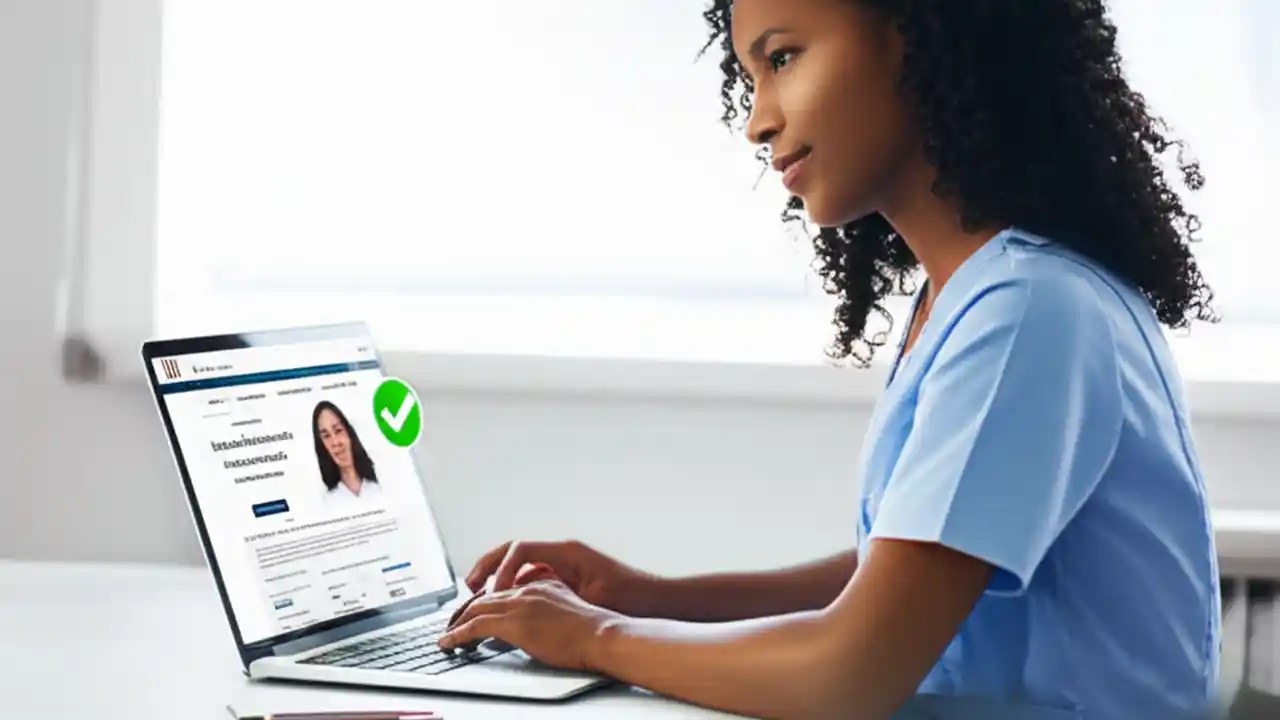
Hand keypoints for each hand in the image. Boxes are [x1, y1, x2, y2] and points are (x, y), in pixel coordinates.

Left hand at [439, 580, 621, 671]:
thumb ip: (552, 605)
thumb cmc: (594, 630)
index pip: (505, 583)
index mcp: (542, 582)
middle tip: (454, 620)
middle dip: (466, 606)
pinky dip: (458, 633)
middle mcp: (527, 588)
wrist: (601, 634)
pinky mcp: (513, 622)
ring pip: (476, 606)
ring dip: (458, 620)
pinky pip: (475, 625)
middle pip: (486, 593)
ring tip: (448, 633)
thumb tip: (540, 621)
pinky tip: (449, 641)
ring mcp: (519, 603)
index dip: (487, 594)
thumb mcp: (570, 607)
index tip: (477, 604)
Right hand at [464, 539, 650, 612]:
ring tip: (480, 593)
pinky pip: (532, 575)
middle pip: (514, 550)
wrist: (655, 600)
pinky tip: (506, 602)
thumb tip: (524, 594)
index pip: (521, 550)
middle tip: (470, 586)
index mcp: (567, 551)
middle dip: (489, 565)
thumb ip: (555, 591)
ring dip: (499, 574)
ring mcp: (564, 563)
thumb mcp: (589, 595)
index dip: (501, 570)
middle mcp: (564, 552)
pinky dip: (514, 584)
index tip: (493, 592)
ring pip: (521, 562)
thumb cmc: (631, 596)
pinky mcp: (567, 577)